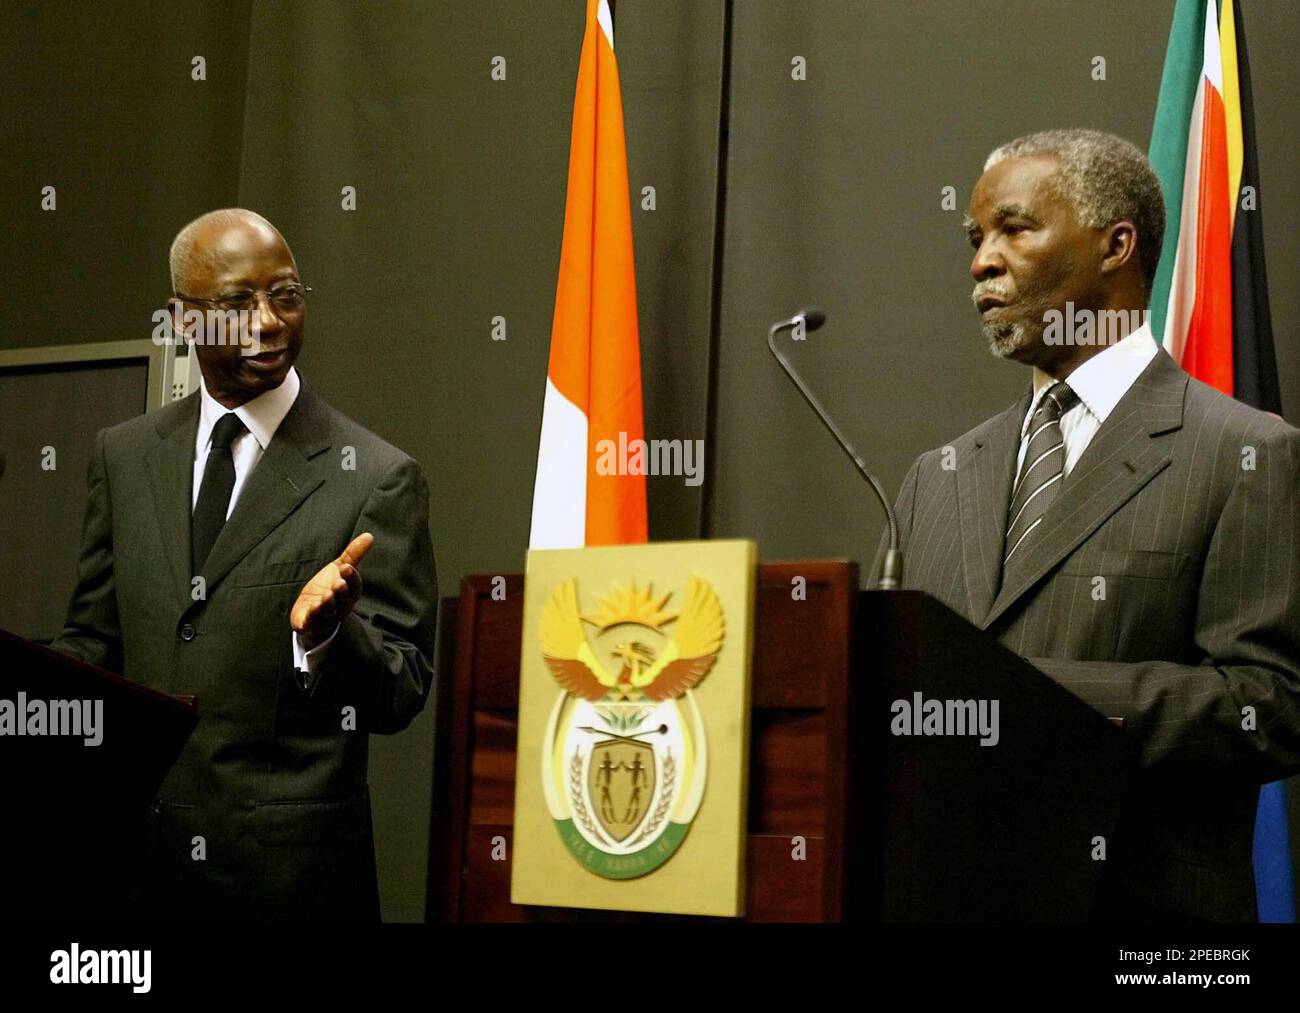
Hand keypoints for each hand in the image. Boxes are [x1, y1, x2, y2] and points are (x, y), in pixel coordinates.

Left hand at [290, 532, 374, 649]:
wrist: (313, 610)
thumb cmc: (331, 586)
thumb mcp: (341, 567)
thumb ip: (354, 553)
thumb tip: (369, 535)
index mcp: (350, 593)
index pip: (354, 586)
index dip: (351, 578)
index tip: (346, 568)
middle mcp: (340, 606)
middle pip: (342, 600)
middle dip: (340, 592)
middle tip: (338, 583)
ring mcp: (325, 616)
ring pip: (327, 611)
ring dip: (326, 605)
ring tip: (324, 597)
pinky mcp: (309, 622)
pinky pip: (308, 623)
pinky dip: (307, 622)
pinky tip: (305, 619)